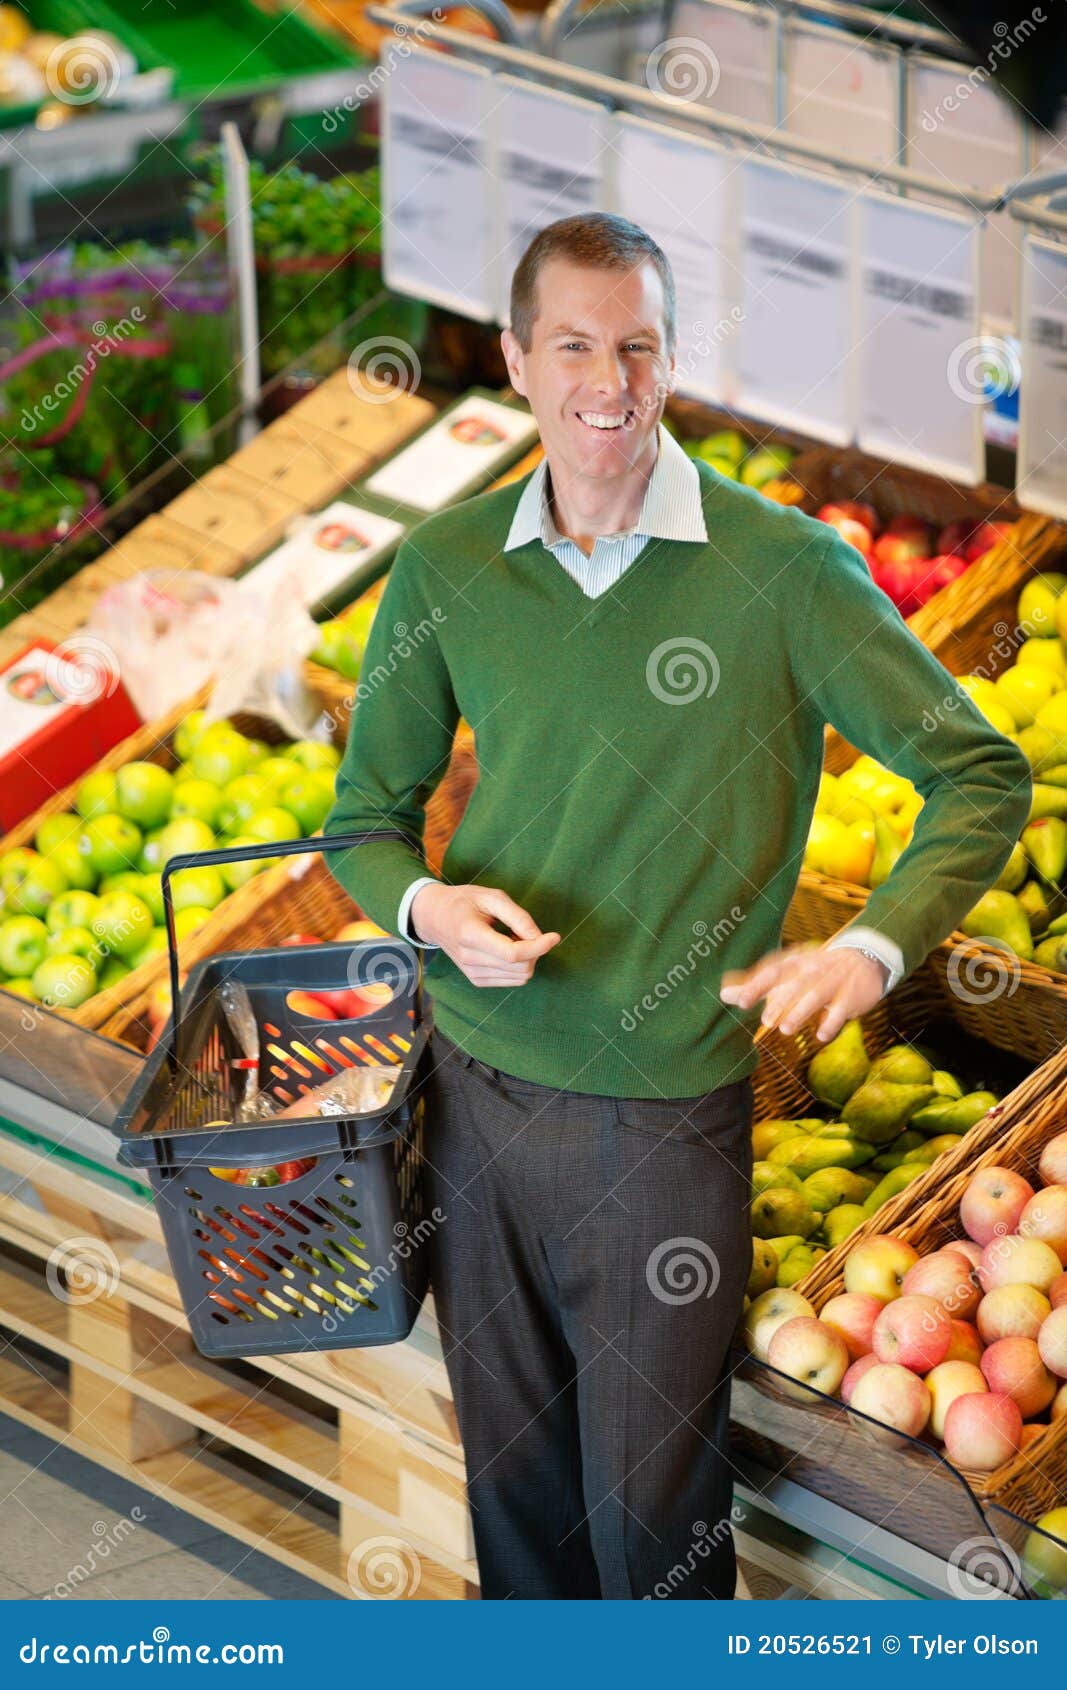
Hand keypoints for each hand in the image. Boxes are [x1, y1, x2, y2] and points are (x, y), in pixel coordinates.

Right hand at [411, 882, 559, 987]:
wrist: (434, 917)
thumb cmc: (464, 901)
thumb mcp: (491, 896)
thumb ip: (517, 916)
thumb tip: (539, 937)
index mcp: (470, 935)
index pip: (513, 954)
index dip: (539, 947)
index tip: (555, 936)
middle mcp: (469, 959)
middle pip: (520, 967)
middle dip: (535, 951)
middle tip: (526, 930)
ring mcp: (472, 973)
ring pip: (519, 977)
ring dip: (528, 959)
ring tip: (513, 937)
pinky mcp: (476, 980)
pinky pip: (511, 980)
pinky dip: (519, 966)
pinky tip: (508, 949)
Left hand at [720, 943, 887, 1041]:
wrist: (862, 959)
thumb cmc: (813, 970)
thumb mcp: (786, 972)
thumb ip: (755, 985)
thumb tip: (723, 994)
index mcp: (794, 963)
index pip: (773, 971)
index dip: (756, 985)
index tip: (741, 1001)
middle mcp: (813, 969)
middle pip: (794, 984)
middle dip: (780, 1002)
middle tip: (765, 1021)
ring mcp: (833, 981)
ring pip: (817, 995)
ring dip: (801, 1011)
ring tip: (786, 1029)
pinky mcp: (851, 995)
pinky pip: (842, 1009)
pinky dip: (832, 1021)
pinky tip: (821, 1036)